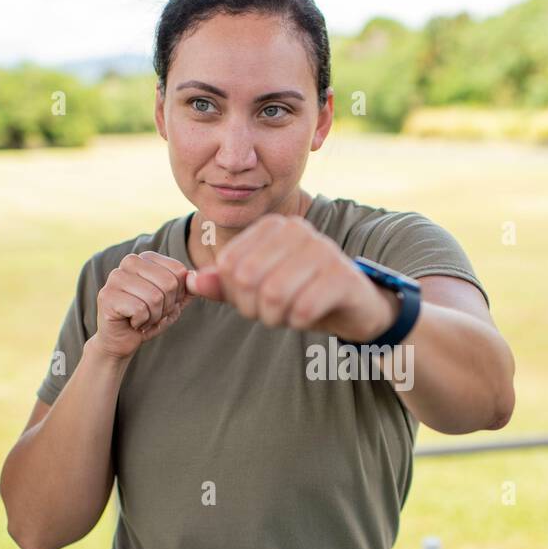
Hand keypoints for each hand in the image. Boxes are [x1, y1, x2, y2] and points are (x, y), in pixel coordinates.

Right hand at [93, 251, 194, 359]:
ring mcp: (115, 277)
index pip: (178, 271)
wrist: (121, 340)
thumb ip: (187, 289)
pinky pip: (140, 310)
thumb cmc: (148, 318)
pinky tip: (131, 322)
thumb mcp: (173, 302)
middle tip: (151, 314)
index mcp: (147, 258)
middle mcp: (129, 261)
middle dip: (166, 307)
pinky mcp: (107, 296)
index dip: (177, 295)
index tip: (163, 303)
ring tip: (141, 318)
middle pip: (168, 284)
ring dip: (153, 316)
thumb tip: (197, 278)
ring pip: (154, 297)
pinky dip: (141, 322)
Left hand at [185, 213, 399, 341]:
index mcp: (273, 226)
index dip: (235, 295)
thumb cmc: (304, 293)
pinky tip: (310, 317)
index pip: (228, 265)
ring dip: (277, 317)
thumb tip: (189, 281)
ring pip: (274, 294)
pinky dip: (300, 321)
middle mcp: (297, 229)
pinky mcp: (342, 275)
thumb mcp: (262, 288)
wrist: (358, 305)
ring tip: (289, 315)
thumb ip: (225, 284)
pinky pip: (303, 307)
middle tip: (271, 314)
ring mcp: (322, 249)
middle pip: (248, 278)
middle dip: (254, 308)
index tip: (255, 302)